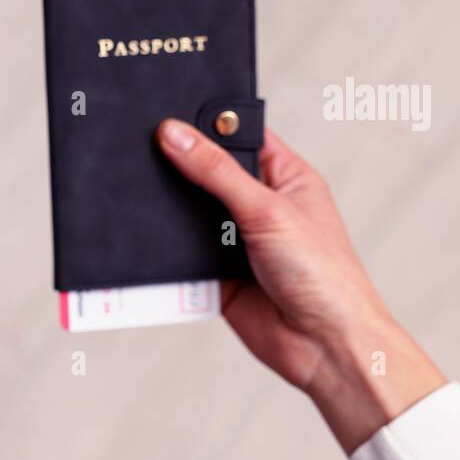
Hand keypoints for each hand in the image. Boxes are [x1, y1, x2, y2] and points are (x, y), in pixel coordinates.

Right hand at [156, 119, 444, 453]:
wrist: (322, 346)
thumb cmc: (324, 275)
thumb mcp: (267, 210)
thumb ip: (216, 173)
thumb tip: (174, 135)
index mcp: (285, 177)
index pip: (238, 136)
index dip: (206, 124)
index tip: (166, 113)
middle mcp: (259, 206)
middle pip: (206, 174)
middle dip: (177, 169)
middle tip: (140, 151)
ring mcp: (235, 241)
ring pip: (188, 215)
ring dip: (168, 213)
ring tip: (136, 194)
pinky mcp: (215, 275)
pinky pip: (179, 255)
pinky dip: (163, 252)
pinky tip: (144, 240)